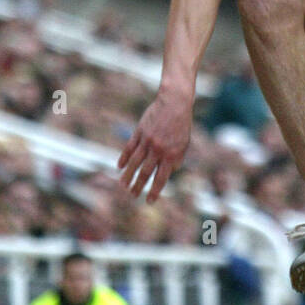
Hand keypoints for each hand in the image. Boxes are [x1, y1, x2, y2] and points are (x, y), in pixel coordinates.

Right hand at [117, 87, 193, 201]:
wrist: (174, 103)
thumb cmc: (181, 125)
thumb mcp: (185, 144)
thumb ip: (177, 159)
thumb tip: (170, 172)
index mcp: (171, 155)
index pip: (161, 178)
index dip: (154, 191)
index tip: (149, 201)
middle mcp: (158, 150)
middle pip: (145, 173)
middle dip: (138, 186)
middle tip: (132, 196)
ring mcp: (147, 141)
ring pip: (135, 162)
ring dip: (128, 175)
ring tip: (123, 186)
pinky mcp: (139, 132)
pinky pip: (129, 148)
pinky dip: (124, 158)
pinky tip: (120, 166)